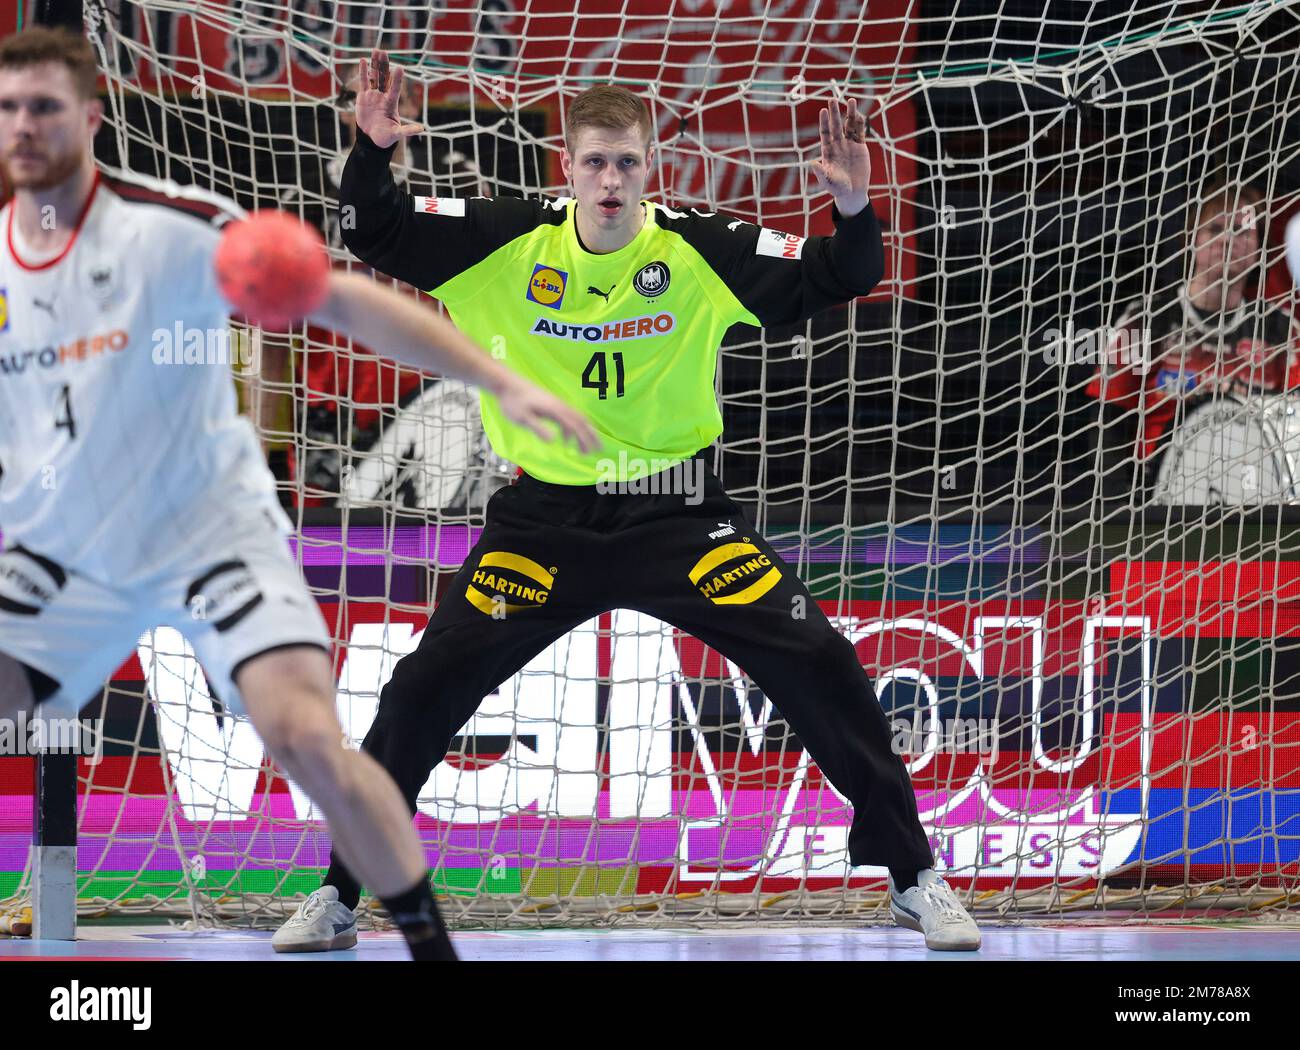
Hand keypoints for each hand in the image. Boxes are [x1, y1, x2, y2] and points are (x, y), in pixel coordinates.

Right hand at [355, 50, 423, 148]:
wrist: (372, 138)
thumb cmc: (387, 137)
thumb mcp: (397, 134)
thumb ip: (407, 130)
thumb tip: (422, 129)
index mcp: (391, 103)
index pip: (395, 88)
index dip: (396, 79)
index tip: (399, 68)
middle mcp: (383, 96)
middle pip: (384, 77)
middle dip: (384, 65)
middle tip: (384, 52)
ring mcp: (373, 95)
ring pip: (374, 76)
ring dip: (375, 64)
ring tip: (376, 50)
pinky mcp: (364, 96)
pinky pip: (363, 81)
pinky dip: (363, 71)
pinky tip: (363, 60)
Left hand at [496, 378, 601, 453]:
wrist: (506, 384)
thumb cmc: (512, 401)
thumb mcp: (522, 418)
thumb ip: (538, 428)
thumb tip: (553, 441)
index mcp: (554, 409)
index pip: (575, 425)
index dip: (585, 439)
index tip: (592, 451)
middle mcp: (559, 405)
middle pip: (581, 421)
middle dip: (591, 436)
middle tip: (599, 450)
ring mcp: (556, 404)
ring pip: (576, 419)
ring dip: (583, 434)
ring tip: (586, 449)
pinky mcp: (551, 405)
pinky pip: (567, 418)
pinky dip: (571, 430)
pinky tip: (567, 440)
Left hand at [811, 97, 875, 217]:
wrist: (852, 192)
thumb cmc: (837, 188)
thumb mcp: (828, 181)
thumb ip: (821, 172)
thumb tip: (811, 162)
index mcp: (828, 151)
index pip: (825, 133)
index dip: (824, 122)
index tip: (823, 111)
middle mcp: (838, 145)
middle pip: (836, 126)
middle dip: (834, 113)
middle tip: (832, 99)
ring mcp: (849, 145)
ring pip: (849, 126)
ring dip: (850, 114)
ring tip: (851, 100)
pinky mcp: (860, 147)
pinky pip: (860, 133)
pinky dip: (860, 124)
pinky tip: (860, 114)